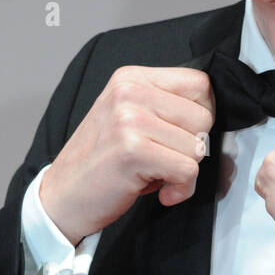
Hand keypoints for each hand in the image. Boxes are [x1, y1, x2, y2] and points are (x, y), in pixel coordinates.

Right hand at [39, 66, 214, 244]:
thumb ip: (165, 106)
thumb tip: (212, 116)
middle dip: (192, 146)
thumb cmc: (101, 161)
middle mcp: (129, 92)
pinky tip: (160, 192)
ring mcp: (130, 119)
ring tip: (154, 174)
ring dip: (184, 170)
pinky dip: (180, 188)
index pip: (200, 84)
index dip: (201, 115)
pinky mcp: (133, 150)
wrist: (61, 197)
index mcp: (131, 78)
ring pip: (199, 146)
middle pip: (204, 116)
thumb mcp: (129, 117)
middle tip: (163, 159)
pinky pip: (187, 170)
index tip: (180, 135)